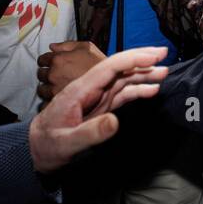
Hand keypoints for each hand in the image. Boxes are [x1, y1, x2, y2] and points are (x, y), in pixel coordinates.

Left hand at [29, 46, 169, 172]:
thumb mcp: (67, 142)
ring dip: (143, 74)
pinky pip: (122, 94)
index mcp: (81, 89)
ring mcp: (97, 97)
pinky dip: (138, 90)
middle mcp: (91, 88)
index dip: (132, 59)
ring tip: (165, 72)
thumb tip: (116, 121)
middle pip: (119, 68)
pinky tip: (152, 89)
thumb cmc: (49, 144)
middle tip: (165, 54)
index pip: (110, 67)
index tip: (153, 56)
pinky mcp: (101, 106)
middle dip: (141, 59)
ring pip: (123, 79)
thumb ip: (91, 133)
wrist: (38, 149)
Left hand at [36, 40, 106, 100]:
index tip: (54, 65)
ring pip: (42, 90)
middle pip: (41, 75)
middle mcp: (53, 75)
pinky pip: (46, 104)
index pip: (42, 60)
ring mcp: (54, 91)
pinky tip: (62, 100)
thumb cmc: (101, 66)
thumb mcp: (87, 47)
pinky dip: (51, 102)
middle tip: (59, 77)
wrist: (113, 85)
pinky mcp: (58, 105)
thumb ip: (67, 45)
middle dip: (48, 75)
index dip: (48, 62)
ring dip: (48, 89)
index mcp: (58, 59)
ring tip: (61, 89)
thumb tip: (52, 47)